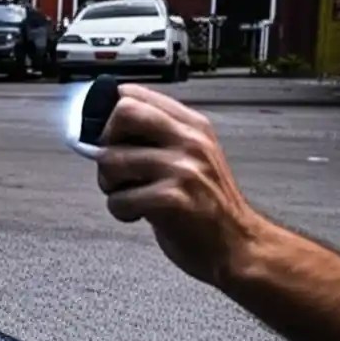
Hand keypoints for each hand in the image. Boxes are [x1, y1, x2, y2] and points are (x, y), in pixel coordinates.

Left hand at [96, 84, 263, 287]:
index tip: (108, 137)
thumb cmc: (206, 205)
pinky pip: (118, 198)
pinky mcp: (173, 198)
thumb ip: (157, 137)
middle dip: (106, 143)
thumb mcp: (192, 157)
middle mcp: (190, 141)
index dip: (109, 116)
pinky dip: (120, 211)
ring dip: (109, 185)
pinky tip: (138, 215)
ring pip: (111, 160)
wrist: (238, 246)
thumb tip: (101, 127)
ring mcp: (183, 168)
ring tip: (130, 196)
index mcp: (193, 126)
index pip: (134, 94)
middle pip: (123, 113)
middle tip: (116, 168)